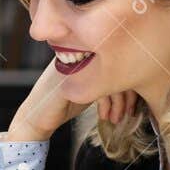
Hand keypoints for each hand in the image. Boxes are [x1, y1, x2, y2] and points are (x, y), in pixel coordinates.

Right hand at [8, 58, 138, 139]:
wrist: (36, 117)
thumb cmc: (63, 104)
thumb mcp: (88, 89)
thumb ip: (105, 79)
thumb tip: (133, 85)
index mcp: (84, 52)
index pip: (117, 58)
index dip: (129, 82)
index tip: (131, 103)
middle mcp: (79, 54)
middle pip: (118, 66)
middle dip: (127, 94)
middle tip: (128, 112)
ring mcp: (74, 66)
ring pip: (112, 77)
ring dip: (118, 102)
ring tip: (118, 117)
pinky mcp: (70, 81)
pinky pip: (100, 88)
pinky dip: (108, 105)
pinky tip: (106, 116)